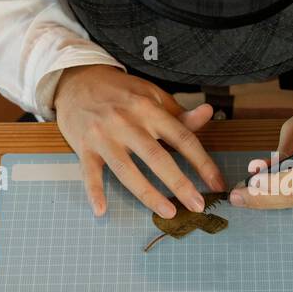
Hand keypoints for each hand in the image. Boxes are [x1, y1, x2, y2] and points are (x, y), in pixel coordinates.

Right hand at [54, 64, 225, 217]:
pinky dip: (94, 191)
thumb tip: (208, 113)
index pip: (182, 137)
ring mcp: (103, 135)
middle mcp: (127, 122)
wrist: (77, 79)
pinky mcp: (84, 146)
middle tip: (198, 205)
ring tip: (168, 212)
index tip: (216, 183)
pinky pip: (89, 173)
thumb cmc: (120, 91)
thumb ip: (178, 113)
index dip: (202, 162)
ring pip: (126, 170)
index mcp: (148, 108)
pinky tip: (101, 210)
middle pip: (156, 157)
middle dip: (180, 184)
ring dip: (148, 194)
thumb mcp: (151, 95)